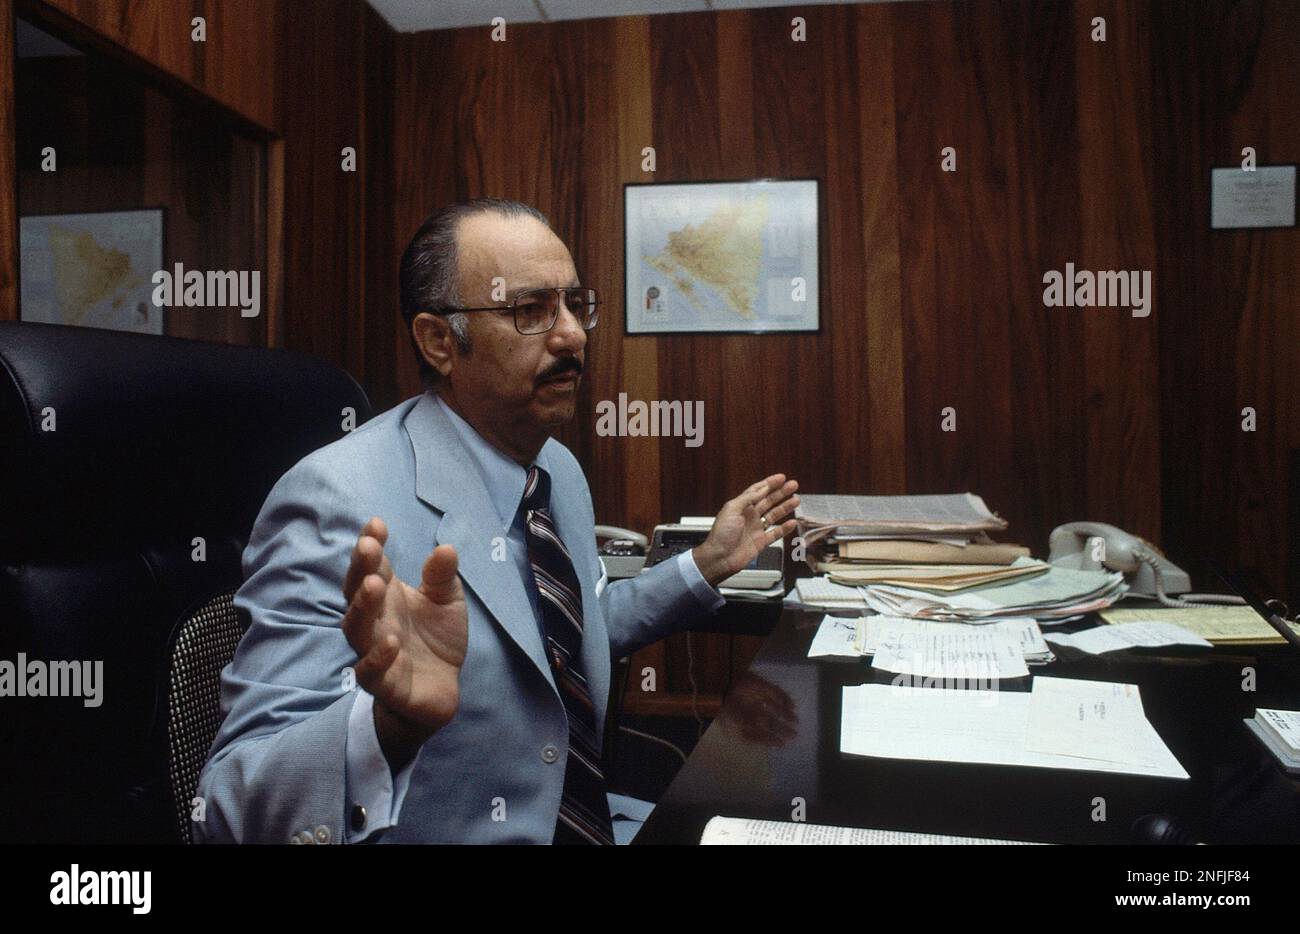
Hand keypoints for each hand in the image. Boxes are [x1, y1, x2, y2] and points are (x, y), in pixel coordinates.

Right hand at [342, 518, 467, 769]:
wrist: (441, 690)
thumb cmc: (436, 639)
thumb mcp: (448, 601)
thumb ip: (443, 577)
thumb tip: (446, 548)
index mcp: (387, 596)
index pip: (373, 567)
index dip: (371, 545)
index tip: (377, 524)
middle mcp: (375, 621)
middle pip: (357, 592)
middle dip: (360, 569)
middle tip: (367, 546)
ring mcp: (375, 651)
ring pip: (357, 629)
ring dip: (363, 607)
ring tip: (374, 586)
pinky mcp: (384, 684)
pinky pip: (370, 673)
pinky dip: (378, 658)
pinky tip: (391, 642)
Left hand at [692, 474, 799, 586]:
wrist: (720, 558)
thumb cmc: (721, 534)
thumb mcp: (732, 509)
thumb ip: (747, 498)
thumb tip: (762, 488)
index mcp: (741, 506)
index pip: (757, 491)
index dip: (769, 483)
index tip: (781, 477)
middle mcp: (750, 516)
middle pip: (768, 501)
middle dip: (781, 493)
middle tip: (793, 485)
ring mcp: (756, 529)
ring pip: (774, 515)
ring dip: (785, 507)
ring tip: (796, 499)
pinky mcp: (761, 542)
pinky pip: (776, 533)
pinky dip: (785, 528)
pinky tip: (792, 522)